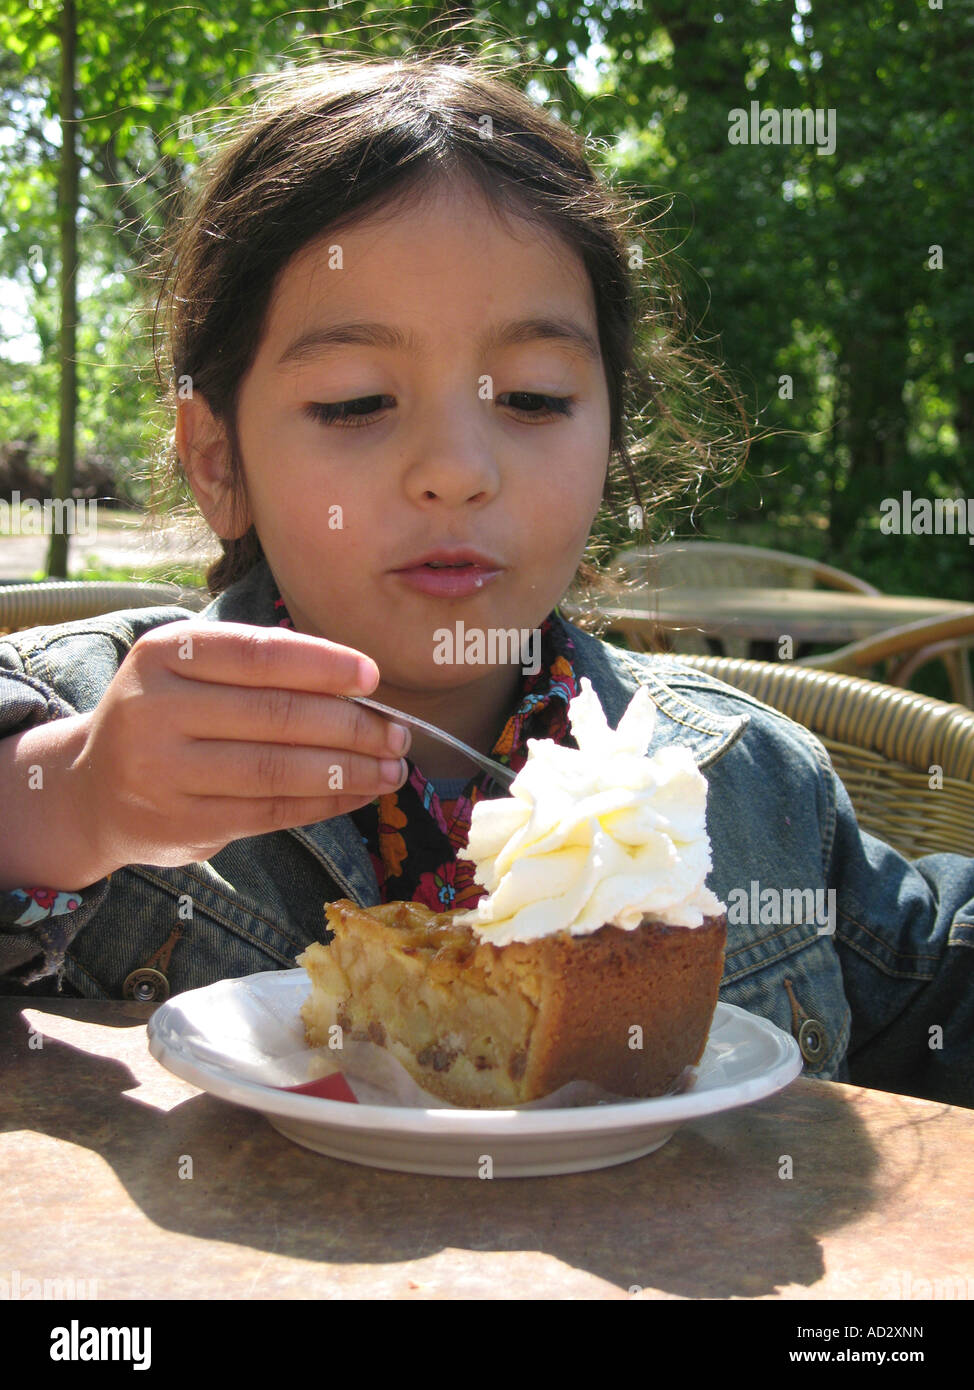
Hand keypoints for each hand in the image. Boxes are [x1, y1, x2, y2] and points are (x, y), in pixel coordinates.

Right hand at [70, 621, 410, 872]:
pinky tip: (358, 794)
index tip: (372, 676)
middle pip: (275, 716)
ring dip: (348, 771)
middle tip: (398, 732)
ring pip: (277, 770)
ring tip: (391, 768)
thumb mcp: (190, 672)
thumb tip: (359, 684)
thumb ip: (257, 669)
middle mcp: (155, 710)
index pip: (258, 653)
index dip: (323, 664)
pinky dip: (325, 804)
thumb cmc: (167, 717)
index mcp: (164, 654)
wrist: (93, 791)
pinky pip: (270, 811)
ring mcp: (163, 773)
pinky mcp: (183, 825)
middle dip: (351, 725)